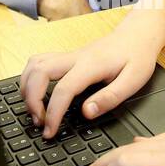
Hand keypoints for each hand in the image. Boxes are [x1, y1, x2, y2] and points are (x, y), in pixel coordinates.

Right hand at [20, 18, 163, 136]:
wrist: (137, 34)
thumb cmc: (136, 57)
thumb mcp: (134, 80)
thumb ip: (110, 98)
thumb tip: (87, 113)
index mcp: (91, 65)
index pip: (63, 90)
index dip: (52, 113)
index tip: (50, 131)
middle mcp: (74, 57)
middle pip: (38, 72)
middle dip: (31, 100)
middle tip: (39, 122)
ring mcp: (68, 55)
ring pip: (34, 65)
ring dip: (27, 88)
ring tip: (34, 110)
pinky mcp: (66, 57)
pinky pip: (39, 62)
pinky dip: (30, 78)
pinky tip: (36, 93)